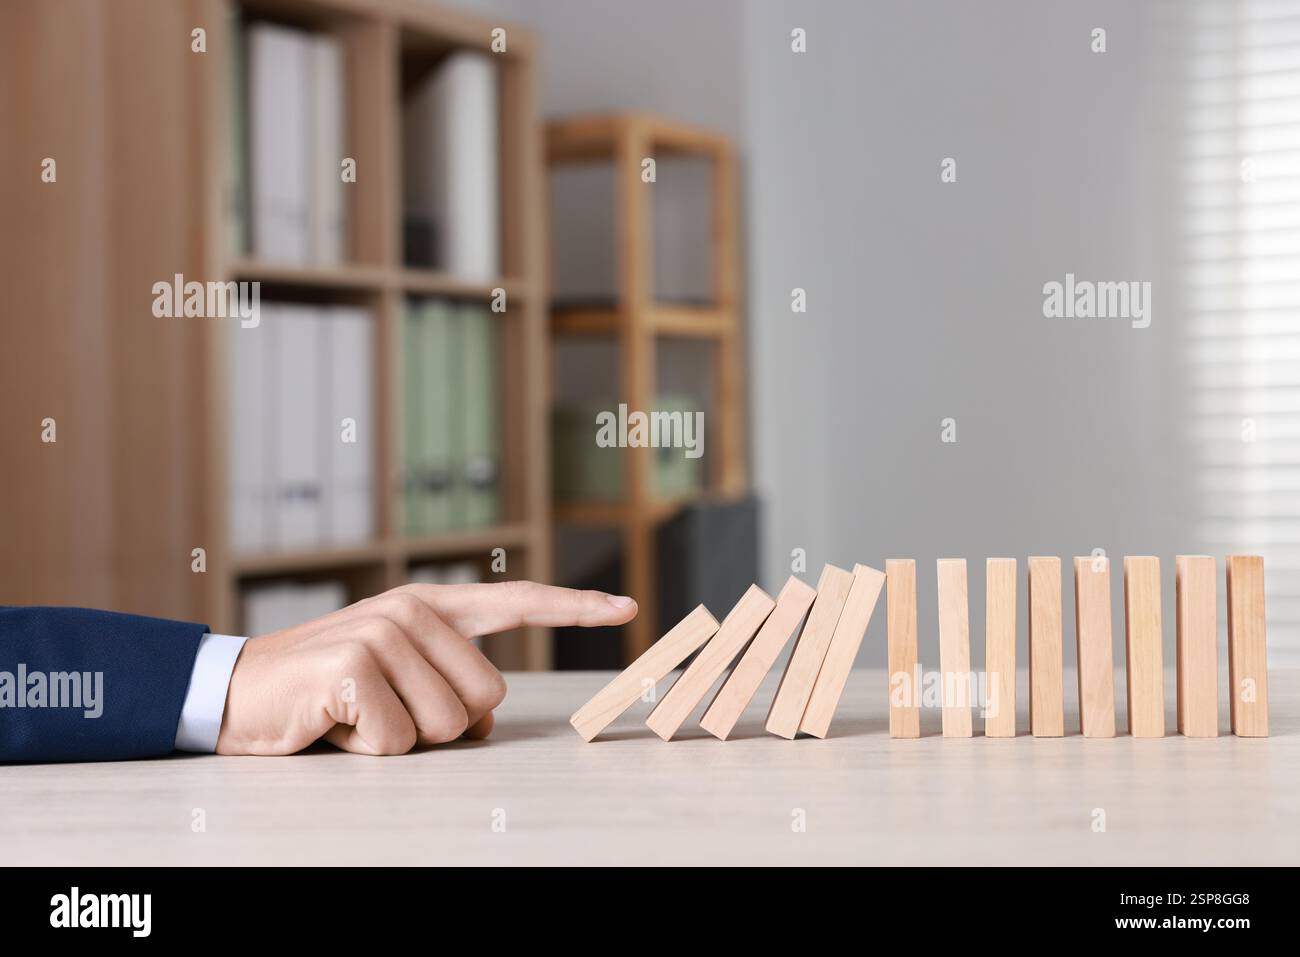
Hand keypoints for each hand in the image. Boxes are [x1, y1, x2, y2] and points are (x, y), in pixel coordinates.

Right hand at [216, 582, 637, 755]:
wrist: (235, 692)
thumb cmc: (325, 694)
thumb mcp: (395, 682)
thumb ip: (447, 686)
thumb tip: (481, 720)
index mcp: (430, 607)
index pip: (516, 602)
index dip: (574, 609)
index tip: (626, 609)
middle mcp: (413, 609)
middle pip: (485, 701)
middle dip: (439, 728)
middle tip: (383, 713)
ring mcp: (384, 631)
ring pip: (445, 728)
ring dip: (399, 742)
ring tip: (356, 715)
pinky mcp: (355, 662)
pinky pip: (397, 742)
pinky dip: (366, 750)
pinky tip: (334, 722)